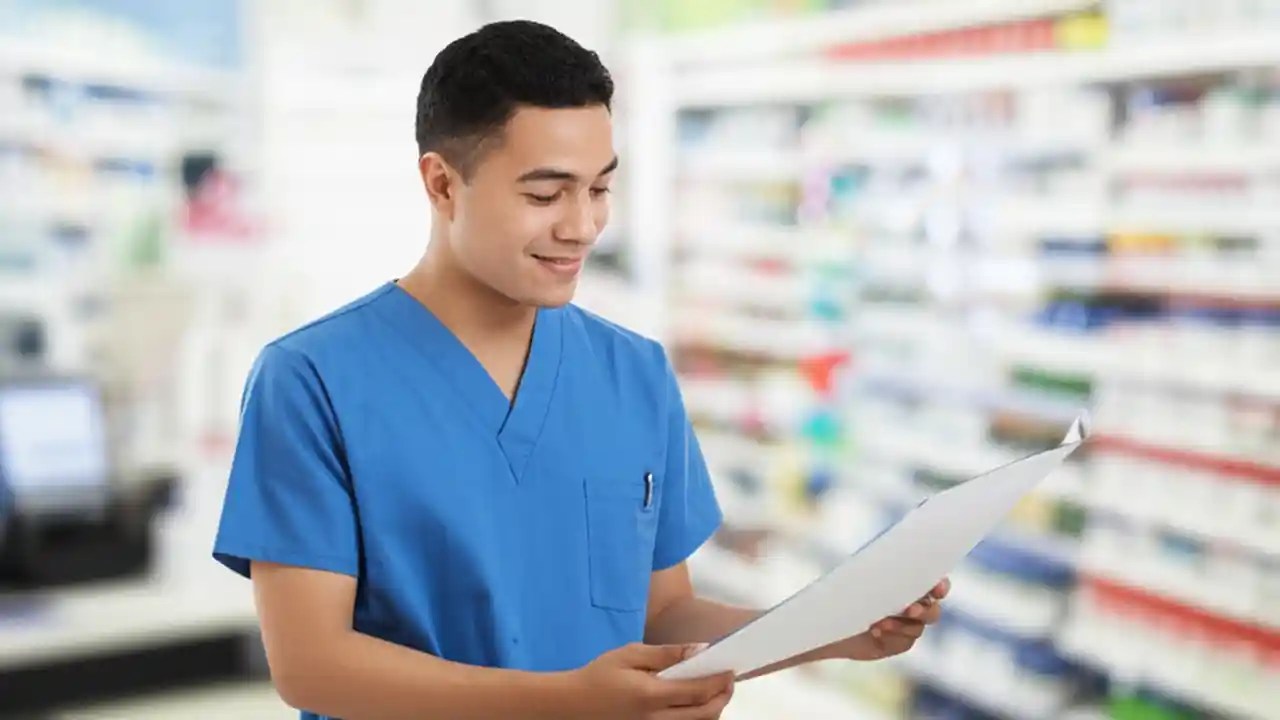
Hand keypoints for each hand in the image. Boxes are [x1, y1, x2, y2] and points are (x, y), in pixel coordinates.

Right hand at [563, 642, 734, 719]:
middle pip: (704, 715)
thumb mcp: (630, 655)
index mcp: (651, 695)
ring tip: (715, 692)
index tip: (730, 669)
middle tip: (728, 681)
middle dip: (723, 697)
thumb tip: (700, 649)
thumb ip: (666, 654)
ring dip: (712, 711)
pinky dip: (697, 719)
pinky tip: (696, 705)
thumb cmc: (600, 675)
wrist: (573, 705)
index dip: (719, 681)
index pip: (698, 691)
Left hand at [835, 577, 950, 660]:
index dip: (941, 587)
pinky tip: (875, 630)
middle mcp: (915, 607)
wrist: (833, 619)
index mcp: (911, 585)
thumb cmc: (847, 591)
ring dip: (901, 625)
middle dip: (923, 610)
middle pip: (933, 612)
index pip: (935, 585)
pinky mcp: (898, 643)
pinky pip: (904, 642)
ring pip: (917, 628)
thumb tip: (888, 559)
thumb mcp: (861, 577)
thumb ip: (878, 572)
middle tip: (909, 609)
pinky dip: (891, 635)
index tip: (937, 588)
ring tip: (880, 621)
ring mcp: (908, 627)